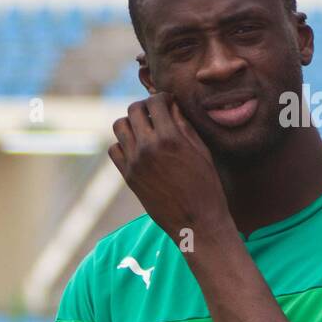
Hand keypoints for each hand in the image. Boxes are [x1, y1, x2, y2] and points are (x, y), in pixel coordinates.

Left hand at [108, 92, 229, 242]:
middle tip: (155, 113)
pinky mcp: (128, 176)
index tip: (168, 102)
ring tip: (144, 129)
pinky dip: (122, 143)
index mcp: (170, 138)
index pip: (155, 102)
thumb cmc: (206, 186)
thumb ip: (184, 125)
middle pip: (133, 110)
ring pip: (119, 126)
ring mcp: (135, 162)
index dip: (162, 98)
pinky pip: (114, 149)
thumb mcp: (201, 151)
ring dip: (131, 123)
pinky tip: (137, 147)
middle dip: (145, 107)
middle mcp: (148, 147)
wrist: (196, 223)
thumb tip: (171, 105)